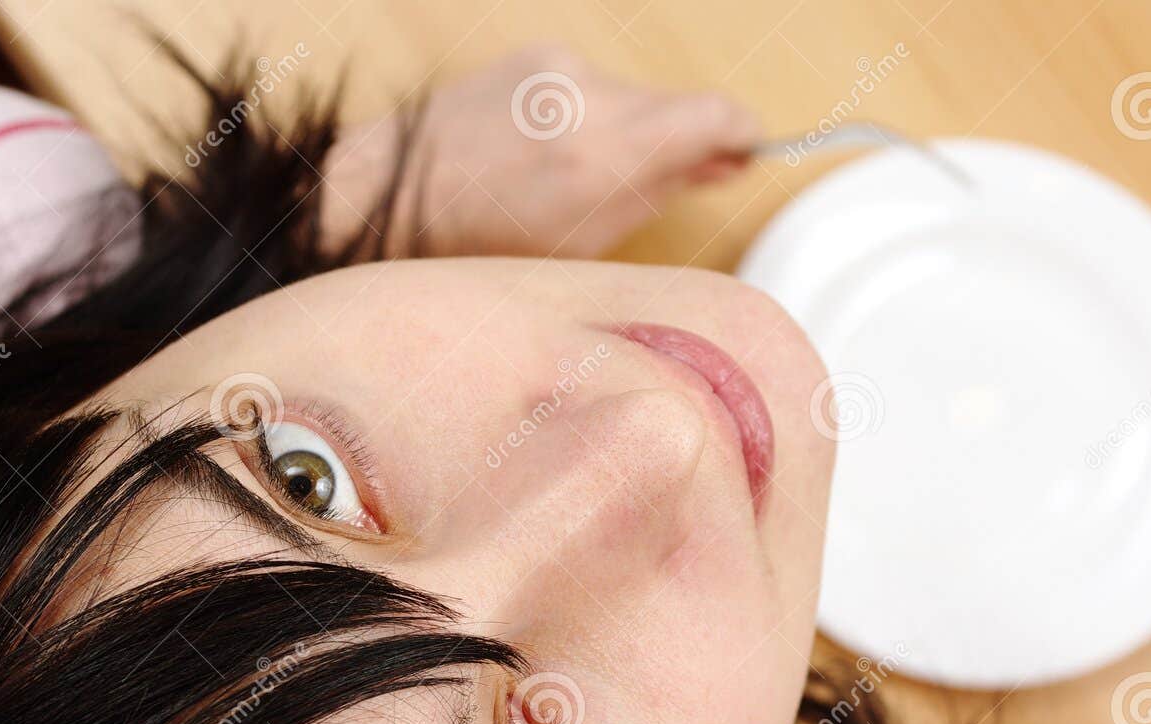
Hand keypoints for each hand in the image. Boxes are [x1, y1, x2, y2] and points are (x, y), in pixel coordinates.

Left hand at [322, 44, 759, 256]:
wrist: (400, 197)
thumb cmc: (488, 240)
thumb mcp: (590, 241)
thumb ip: (660, 193)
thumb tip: (717, 161)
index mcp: (606, 153)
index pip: (717, 115)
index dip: (745, 135)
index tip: (750, 153)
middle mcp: (587, 95)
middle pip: (676, 106)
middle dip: (681, 143)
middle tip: (673, 183)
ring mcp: (558, 67)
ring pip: (634, 97)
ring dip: (631, 132)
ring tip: (586, 180)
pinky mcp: (535, 56)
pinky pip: (592, 85)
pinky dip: (593, 118)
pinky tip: (556, 155)